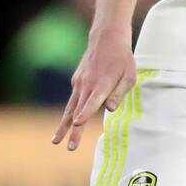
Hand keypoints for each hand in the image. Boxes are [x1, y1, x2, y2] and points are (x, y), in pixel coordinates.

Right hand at [52, 26, 134, 150]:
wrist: (106, 38)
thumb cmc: (123, 59)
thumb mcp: (129, 75)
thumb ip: (119, 93)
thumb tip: (110, 109)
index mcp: (103, 83)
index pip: (93, 101)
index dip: (85, 113)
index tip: (77, 123)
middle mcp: (88, 84)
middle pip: (78, 110)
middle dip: (73, 130)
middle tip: (69, 147)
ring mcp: (80, 83)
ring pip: (70, 108)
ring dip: (63, 126)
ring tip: (56, 141)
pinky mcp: (76, 81)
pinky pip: (74, 99)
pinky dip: (70, 112)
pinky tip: (70, 123)